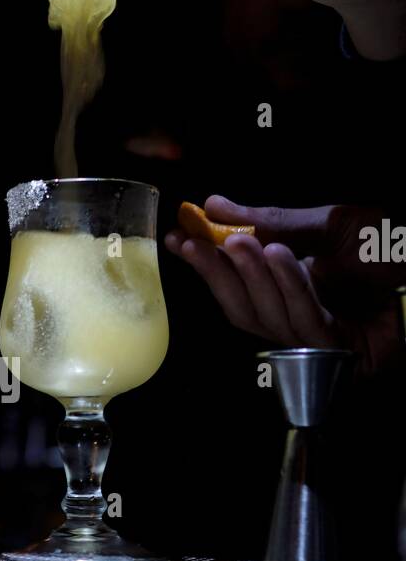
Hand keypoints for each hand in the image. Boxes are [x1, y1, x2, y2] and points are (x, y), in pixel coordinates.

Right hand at [166, 198, 403, 374]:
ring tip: (240, 243)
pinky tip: (280, 257)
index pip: (237, 284)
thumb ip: (270, 220)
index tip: (176, 239)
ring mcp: (320, 341)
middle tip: (193, 243)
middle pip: (242, 309)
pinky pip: (306, 324)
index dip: (204, 264)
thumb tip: (214, 206)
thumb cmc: (391, 247)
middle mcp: (301, 318)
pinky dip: (291, 289)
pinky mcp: (342, 354)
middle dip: (214, 275)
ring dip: (251, 277)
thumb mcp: (327, 224)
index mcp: (293, 290)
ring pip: (267, 319)